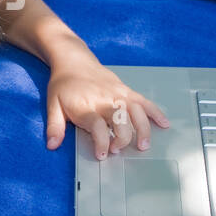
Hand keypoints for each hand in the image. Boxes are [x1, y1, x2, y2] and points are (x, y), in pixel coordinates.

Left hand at [45, 52, 169, 157]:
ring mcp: (118, 94)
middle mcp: (105, 100)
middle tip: (117, 150)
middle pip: (121, 121)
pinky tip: (164, 124)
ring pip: (137, 112)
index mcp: (87, 107)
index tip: (101, 155)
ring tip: (144, 145)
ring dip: (143, 129)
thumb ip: (54, 127)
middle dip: (123, 139)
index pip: (98, 129)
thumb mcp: (52, 105)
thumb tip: (51, 145)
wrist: (73, 60)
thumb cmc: (63, 84)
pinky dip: (156, 112)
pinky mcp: (126, 90)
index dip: (102, 144)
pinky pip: (144, 102)